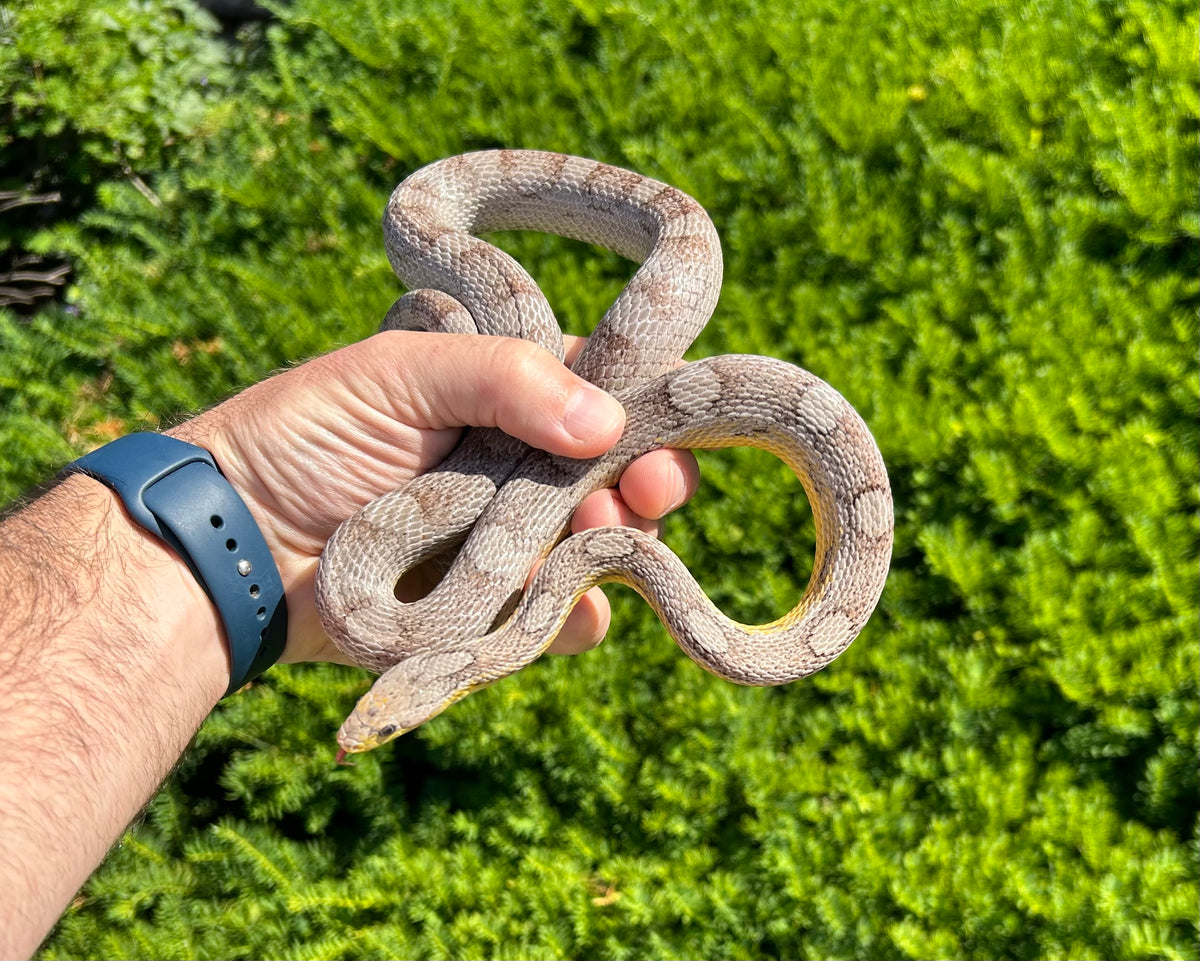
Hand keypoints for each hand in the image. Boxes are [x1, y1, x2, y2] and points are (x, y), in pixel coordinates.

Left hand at [172, 331, 698, 665]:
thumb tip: (609, 421)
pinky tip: (584, 606)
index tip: (670, 424)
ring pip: (598, 544)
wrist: (233, 548)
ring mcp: (505, 539)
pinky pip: (557, 617)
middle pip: (612, 471)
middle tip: (654, 492)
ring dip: (618, 542)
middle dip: (645, 480)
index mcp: (497, 395)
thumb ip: (504, 379)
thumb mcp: (400, 376)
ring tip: (599, 535)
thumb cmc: (304, 439)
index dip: (642, 405)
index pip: (595, 390)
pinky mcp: (487, 608)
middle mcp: (512, 465)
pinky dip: (579, 616)